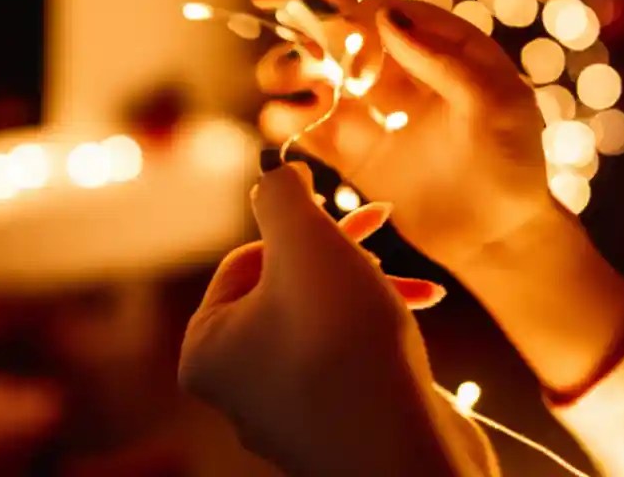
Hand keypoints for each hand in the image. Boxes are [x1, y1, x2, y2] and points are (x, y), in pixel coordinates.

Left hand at [178, 163, 496, 476]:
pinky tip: (417, 320)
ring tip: (416, 289)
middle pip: (286, 288)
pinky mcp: (335, 425)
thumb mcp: (307, 243)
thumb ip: (283, 195)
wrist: (408, 458)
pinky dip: (380, 334)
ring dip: (370, 290)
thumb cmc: (347, 348)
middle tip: (384, 240)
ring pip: (325, 321)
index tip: (358, 220)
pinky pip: (350, 361)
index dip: (304, 231)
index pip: (246, 258)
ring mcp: (285, 412)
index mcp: (206, 348)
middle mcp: (236, 387)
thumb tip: (277, 174)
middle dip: (343, 258)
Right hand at [252, 0, 623, 394]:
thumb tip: (380, 15)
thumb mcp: (495, 103)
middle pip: (325, 29)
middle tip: (309, 66)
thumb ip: (441, 59)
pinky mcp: (345, 150)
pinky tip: (290, 124)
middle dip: (299, 36)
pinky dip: (281, 116)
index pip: (370, 4)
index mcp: (430, 42)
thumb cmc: (512, 162)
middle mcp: (391, 66)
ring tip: (307, 98)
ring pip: (303, 70)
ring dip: (284, 71)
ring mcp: (365, 107)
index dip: (330, 5)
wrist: (499, 236)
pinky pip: (299, 121)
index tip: (320, 32)